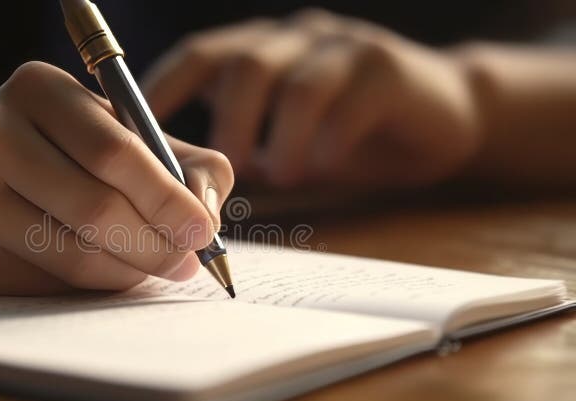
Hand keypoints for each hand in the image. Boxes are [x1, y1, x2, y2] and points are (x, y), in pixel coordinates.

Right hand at [0, 62, 232, 294]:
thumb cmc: (51, 161)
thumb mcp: (114, 139)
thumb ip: (180, 163)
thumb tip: (208, 210)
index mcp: (38, 88)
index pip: (117, 150)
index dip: (168, 198)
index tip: (203, 233)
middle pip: (97, 205)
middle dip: (157, 244)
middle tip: (187, 263)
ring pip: (74, 250)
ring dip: (129, 270)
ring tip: (150, 267)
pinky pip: (46, 279)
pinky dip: (91, 284)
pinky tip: (105, 273)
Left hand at [143, 10, 480, 188]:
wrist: (445, 114)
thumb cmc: (349, 134)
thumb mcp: (285, 136)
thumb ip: (242, 141)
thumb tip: (176, 181)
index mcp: (264, 50)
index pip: (201, 56)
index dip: (165, 88)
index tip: (137, 131)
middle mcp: (298, 38)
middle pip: (244, 64)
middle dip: (227, 124)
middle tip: (223, 174)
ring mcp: (344, 48)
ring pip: (296, 84)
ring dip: (281, 140)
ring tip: (282, 176)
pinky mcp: (390, 70)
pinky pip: (349, 104)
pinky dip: (329, 141)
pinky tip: (326, 167)